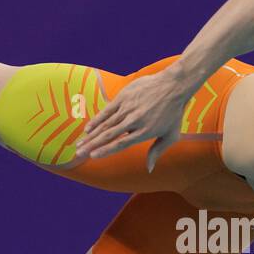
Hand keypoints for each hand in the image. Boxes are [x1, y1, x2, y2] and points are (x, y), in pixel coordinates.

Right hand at [75, 66, 192, 171]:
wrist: (174, 85)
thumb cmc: (173, 113)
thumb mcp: (170, 135)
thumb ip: (157, 152)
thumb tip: (149, 169)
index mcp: (145, 131)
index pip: (121, 143)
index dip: (106, 150)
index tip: (93, 156)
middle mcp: (134, 120)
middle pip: (109, 135)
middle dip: (92, 145)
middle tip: (79, 153)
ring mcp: (128, 108)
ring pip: (105, 124)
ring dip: (91, 135)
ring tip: (80, 143)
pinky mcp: (124, 97)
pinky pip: (107, 110)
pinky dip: (96, 120)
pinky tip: (88, 129)